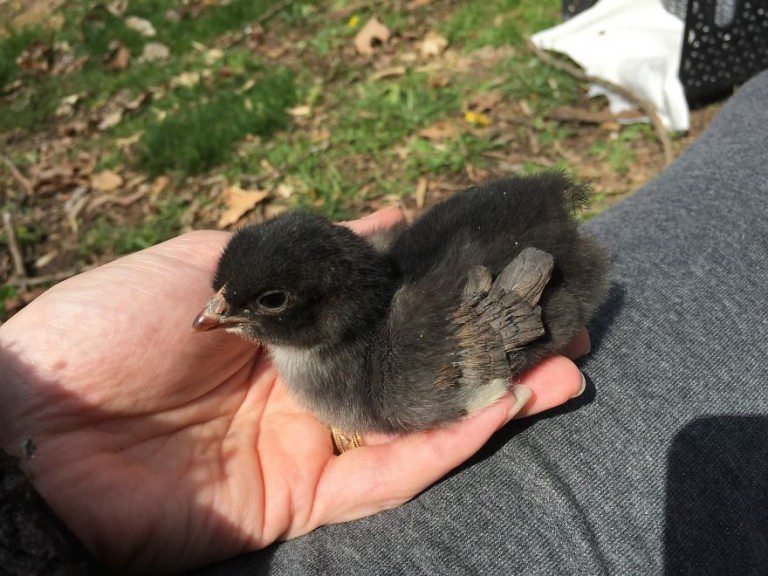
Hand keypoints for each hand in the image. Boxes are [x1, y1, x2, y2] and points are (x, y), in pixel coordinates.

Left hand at [0, 207, 588, 573]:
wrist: (40, 424)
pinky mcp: (302, 497)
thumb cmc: (115, 325)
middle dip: (488, 348)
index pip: (388, 308)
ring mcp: (310, 443)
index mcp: (292, 325)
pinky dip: (443, 445)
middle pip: (415, 370)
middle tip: (559, 324)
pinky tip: (498, 410)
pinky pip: (386, 474)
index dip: (448, 291)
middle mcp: (310, 384)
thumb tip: (387, 218)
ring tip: (562, 369)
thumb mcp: (216, 261)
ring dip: (490, 399)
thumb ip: (306, 249)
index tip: (506, 267)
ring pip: (417, 424)